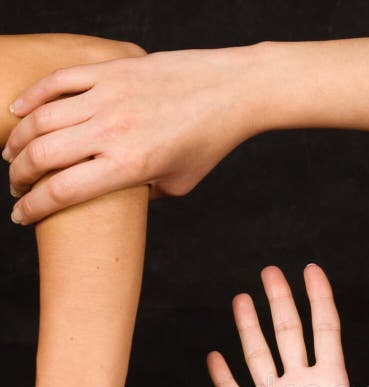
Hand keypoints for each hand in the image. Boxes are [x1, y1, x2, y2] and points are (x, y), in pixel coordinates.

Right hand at [3, 45, 262, 223]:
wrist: (230, 91)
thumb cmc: (209, 142)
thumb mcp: (180, 183)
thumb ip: (145, 196)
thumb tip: (118, 199)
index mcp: (130, 166)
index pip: (64, 191)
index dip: (34, 208)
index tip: (21, 216)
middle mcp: (113, 131)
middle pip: (43, 155)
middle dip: (19, 175)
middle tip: (16, 187)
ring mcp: (108, 96)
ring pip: (42, 118)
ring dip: (18, 139)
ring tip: (12, 155)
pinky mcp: (109, 71)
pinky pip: (57, 82)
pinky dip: (32, 98)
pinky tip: (19, 112)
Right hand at [207, 264, 368, 386]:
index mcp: (332, 384)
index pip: (324, 330)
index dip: (318, 299)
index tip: (311, 270)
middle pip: (288, 334)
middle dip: (279, 302)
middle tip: (270, 271)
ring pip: (260, 357)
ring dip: (250, 329)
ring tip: (243, 299)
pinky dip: (225, 378)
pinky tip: (215, 355)